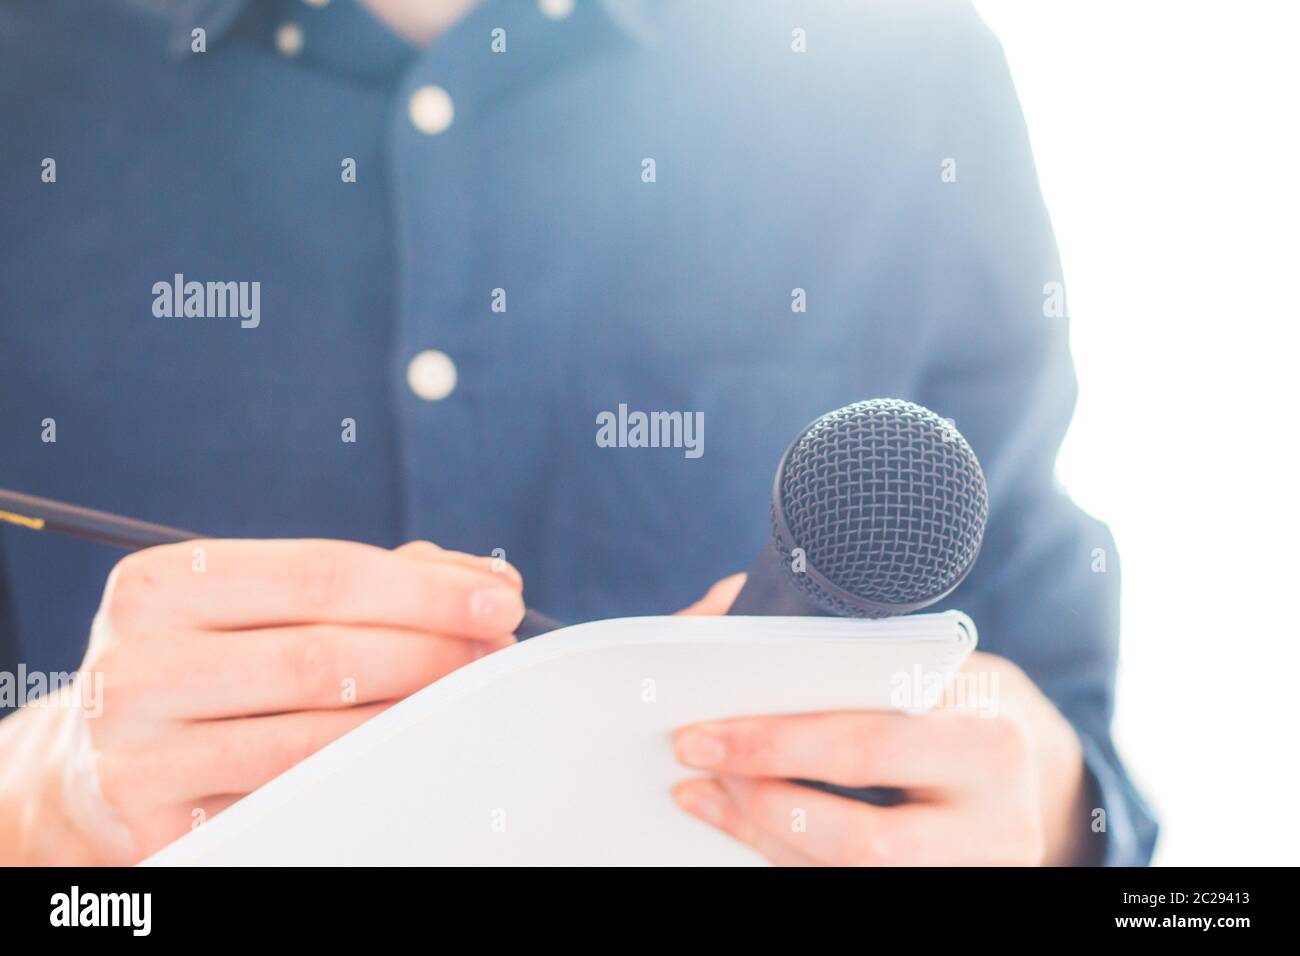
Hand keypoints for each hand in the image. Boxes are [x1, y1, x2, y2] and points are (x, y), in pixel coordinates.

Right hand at [0, 539, 523, 864]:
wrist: (90, 765)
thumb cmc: (206, 664)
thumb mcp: (254, 603)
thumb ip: (367, 583)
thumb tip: (483, 581)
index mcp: (158, 586)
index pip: (319, 575)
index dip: (423, 589)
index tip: (499, 596)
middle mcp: (133, 668)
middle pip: (324, 657)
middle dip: (433, 651)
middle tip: (497, 651)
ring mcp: (139, 756)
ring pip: (316, 738)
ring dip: (413, 716)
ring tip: (468, 698)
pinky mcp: (158, 830)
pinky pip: (294, 799)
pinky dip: (367, 772)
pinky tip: (410, 750)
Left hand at [670, 577, 1093, 865]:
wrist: (1026, 759)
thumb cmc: (951, 692)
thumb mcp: (918, 655)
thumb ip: (824, 630)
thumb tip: (703, 625)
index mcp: (989, 740)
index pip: (868, 746)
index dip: (776, 742)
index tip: (703, 729)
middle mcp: (997, 820)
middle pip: (858, 833)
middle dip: (759, 799)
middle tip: (692, 760)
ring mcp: (973, 870)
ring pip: (847, 872)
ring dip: (761, 835)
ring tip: (702, 793)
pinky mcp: (942, 891)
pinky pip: (844, 883)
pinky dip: (783, 855)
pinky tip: (739, 821)